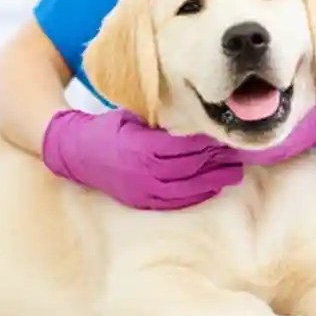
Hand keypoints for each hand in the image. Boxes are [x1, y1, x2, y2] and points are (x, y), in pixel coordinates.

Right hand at [41, 108, 243, 209]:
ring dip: (213, 180)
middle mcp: (143, 173)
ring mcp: (142, 190)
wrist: (77, 153)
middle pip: (190, 168)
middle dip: (216, 161)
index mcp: (141, 148)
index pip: (183, 147)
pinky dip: (197, 195)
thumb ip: (159, 119)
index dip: (206, 143)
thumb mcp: (131, 117)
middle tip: (238, 154)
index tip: (225, 136)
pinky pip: (175, 202)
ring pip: (187, 189)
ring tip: (234, 171)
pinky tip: (212, 186)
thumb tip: (193, 114)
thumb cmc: (107, 129)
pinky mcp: (142, 201)